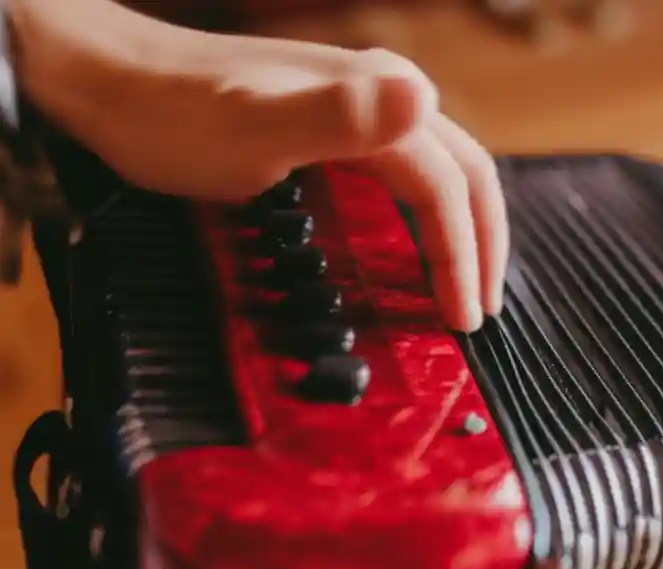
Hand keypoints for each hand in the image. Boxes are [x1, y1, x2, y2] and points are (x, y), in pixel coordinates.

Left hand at [9, 0, 505, 330]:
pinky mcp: (341, 118)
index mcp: (379, 97)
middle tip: (476, 314)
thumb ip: (337, 117)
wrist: (107, 80)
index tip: (460, 321)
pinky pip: (410, 170)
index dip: (461, 257)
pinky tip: (415, 240)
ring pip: (444, 170)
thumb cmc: (172, 116)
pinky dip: (428, 214)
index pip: (447, 187)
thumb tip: (422, 100)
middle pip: (466, 173)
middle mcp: (383, 92)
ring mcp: (364, 101)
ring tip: (460, 285)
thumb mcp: (253, 126)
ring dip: (462, 230)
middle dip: (481, 248)